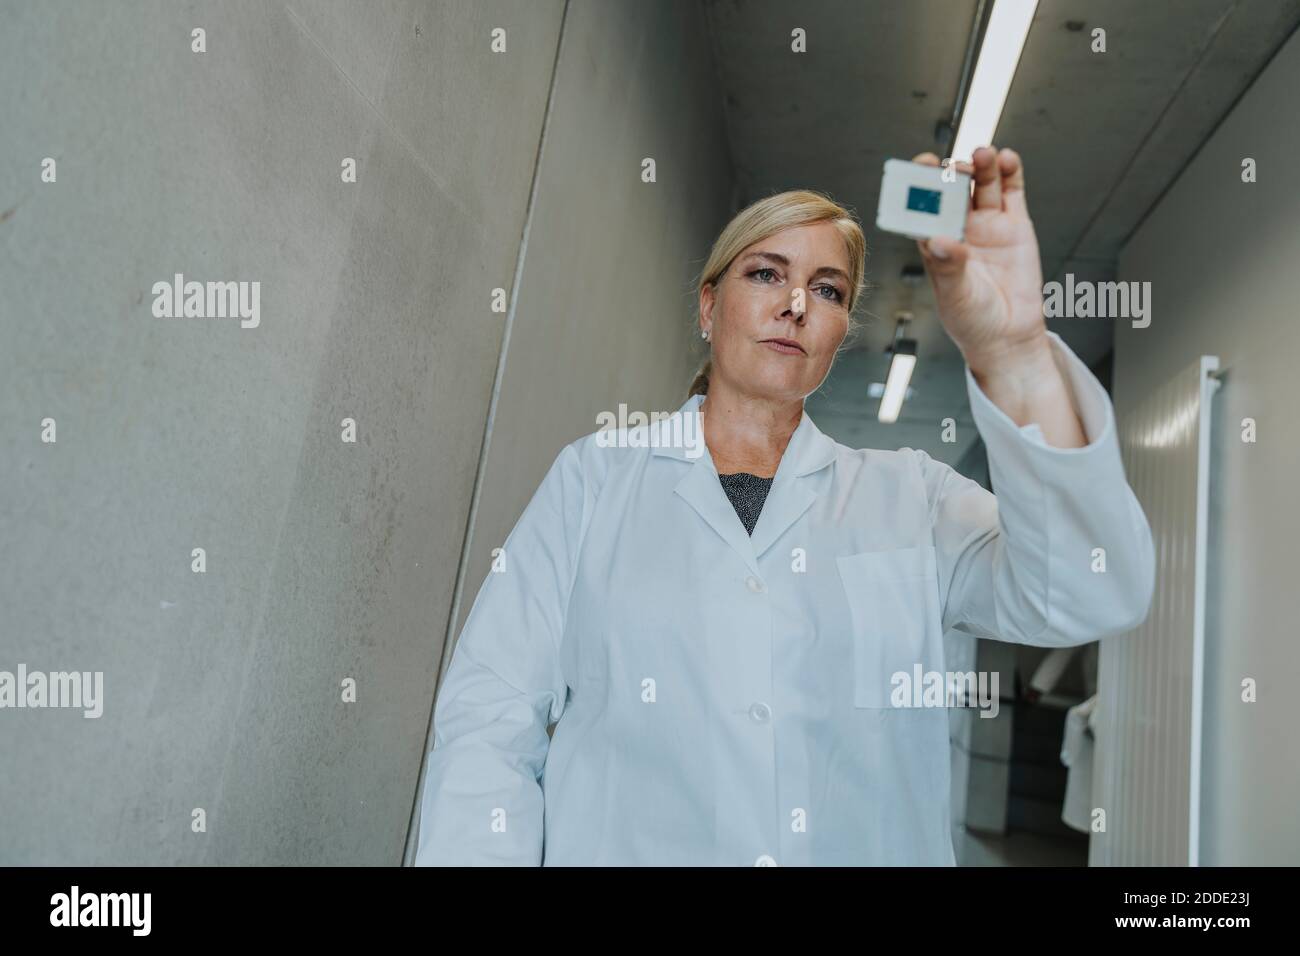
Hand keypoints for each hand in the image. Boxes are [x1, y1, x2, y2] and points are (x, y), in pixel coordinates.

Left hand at [912, 146, 1046, 373]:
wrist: (1008, 336)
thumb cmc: (972, 320)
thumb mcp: (955, 296)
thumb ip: (949, 266)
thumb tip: (939, 240)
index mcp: (934, 244)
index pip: (922, 208)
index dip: (919, 186)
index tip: (917, 169)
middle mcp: (959, 228)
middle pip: (952, 189)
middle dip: (950, 173)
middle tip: (952, 165)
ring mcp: (987, 224)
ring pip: (981, 184)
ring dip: (980, 166)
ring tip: (982, 155)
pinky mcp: (1015, 224)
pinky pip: (1010, 190)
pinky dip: (1009, 171)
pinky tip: (1006, 158)